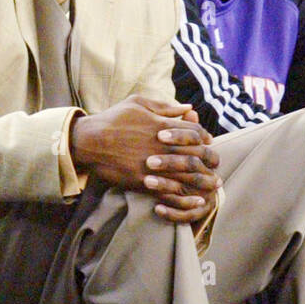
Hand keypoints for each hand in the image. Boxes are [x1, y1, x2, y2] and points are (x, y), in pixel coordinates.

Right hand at [72, 97, 220, 222]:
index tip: (209, 143)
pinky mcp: (142, 181)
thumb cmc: (113, 119)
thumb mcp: (138, 103)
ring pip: (187, 175)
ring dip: (204, 181)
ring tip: (214, 185)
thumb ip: (165, 106)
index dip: (206, 138)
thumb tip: (188, 107)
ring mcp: (153, 165)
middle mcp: (161, 146)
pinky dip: (185, 197)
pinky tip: (195, 200)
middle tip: (217, 166)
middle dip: (211, 160)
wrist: (88, 141)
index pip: (195, 132)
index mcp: (163, 125)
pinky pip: (169, 191)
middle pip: (197, 154)